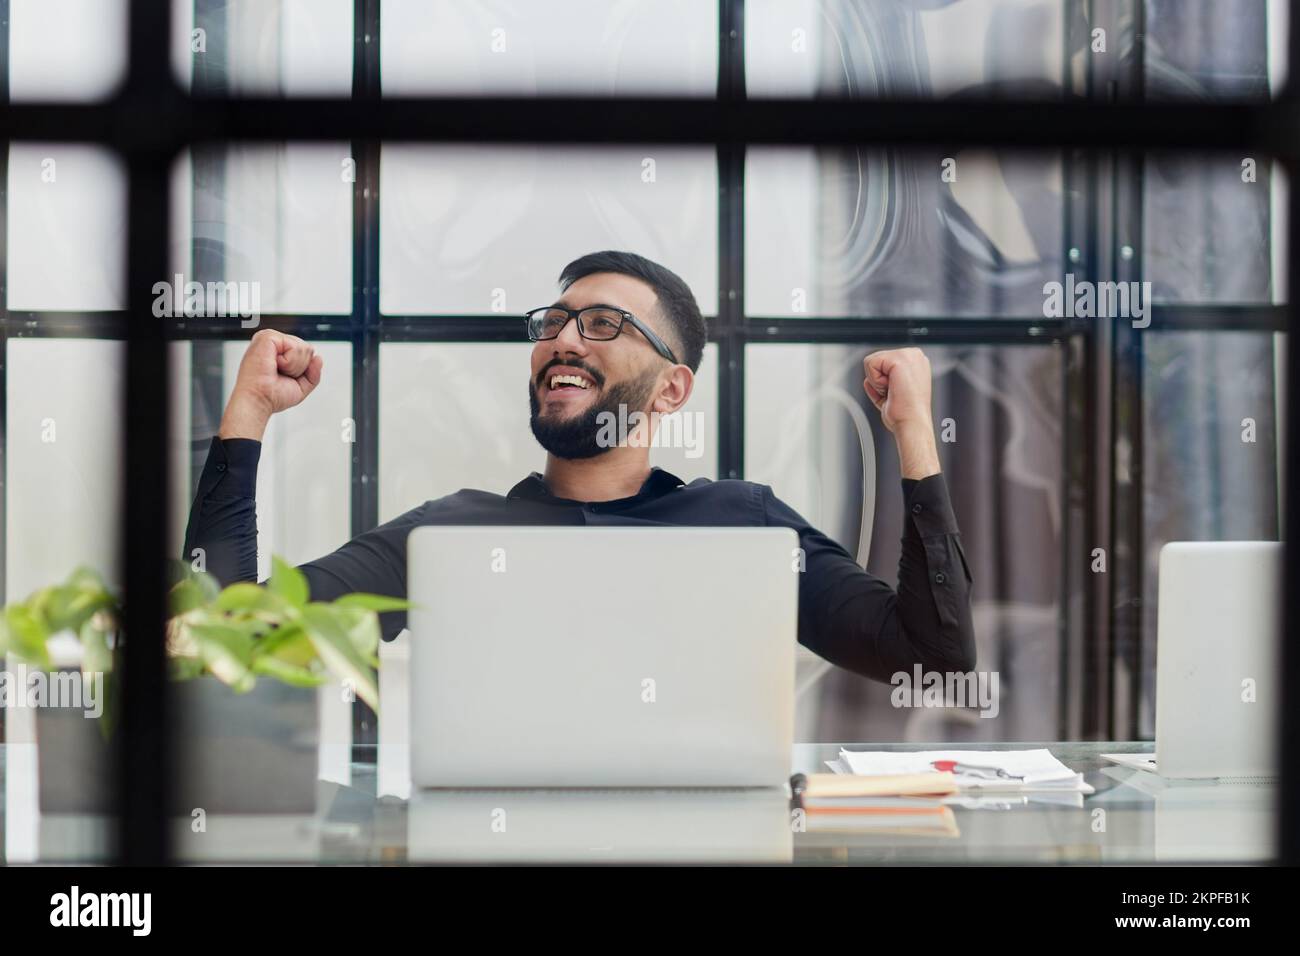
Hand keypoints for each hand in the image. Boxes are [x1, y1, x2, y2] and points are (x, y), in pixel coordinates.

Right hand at [218, 329, 323, 439]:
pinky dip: (289, 362)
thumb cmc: (272, 396)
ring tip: (276, 370)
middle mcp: (274, 343)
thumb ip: (313, 373)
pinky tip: (274, 365)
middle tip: (279, 375)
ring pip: (303, 347)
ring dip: (294, 366)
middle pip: (307, 349)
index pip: (306, 352)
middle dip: (300, 368)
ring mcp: (269, 338)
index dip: (302, 369)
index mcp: (278, 352)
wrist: (258, 401)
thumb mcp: (300, 387)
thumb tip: (318, 357)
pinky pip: (294, 346)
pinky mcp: (267, 336)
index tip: (283, 377)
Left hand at [863, 347, 940, 478]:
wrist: (912, 423)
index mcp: (915, 362)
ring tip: (894, 391)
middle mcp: (914, 355)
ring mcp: (909, 355)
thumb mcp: (892, 394)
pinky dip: (875, 381)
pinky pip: (870, 364)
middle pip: (876, 360)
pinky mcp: (900, 358)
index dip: (882, 381)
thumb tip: (867, 381)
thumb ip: (881, 383)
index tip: (896, 393)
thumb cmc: (906, 414)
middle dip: (878, 380)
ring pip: (871, 361)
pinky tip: (891, 388)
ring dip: (877, 381)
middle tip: (894, 393)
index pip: (883, 363)